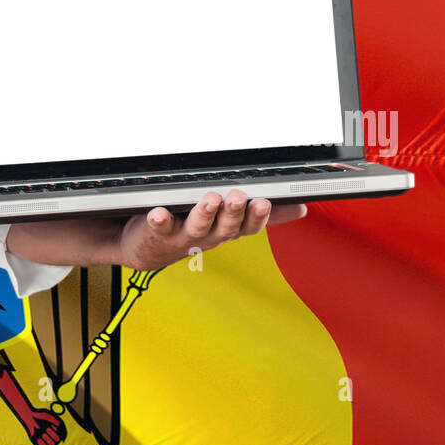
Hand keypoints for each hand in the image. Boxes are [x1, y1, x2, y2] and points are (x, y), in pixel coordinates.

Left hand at [3, 190, 307, 270]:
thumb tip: (300, 209)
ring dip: (203, 214)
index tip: (264, 201)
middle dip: (232, 212)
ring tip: (208, 198)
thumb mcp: (226, 223)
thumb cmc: (187, 228)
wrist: (144, 247)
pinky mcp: (154, 234)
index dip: (257, 217)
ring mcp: (180, 238)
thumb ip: (258, 214)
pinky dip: (160, 220)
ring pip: (196, 228)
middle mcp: (205, 237)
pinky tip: (160, 211)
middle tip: (237, 196)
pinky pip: (158, 227)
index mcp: (224, 231)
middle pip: (224, 228)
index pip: (248, 225)